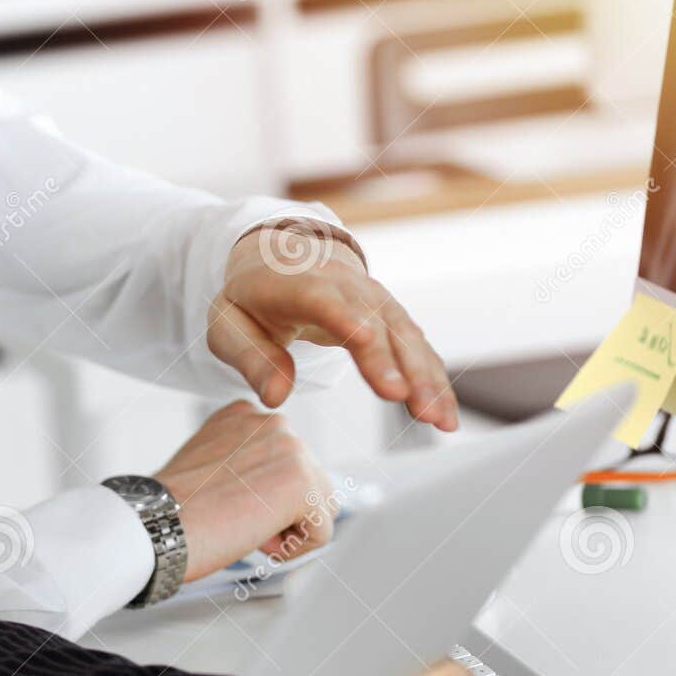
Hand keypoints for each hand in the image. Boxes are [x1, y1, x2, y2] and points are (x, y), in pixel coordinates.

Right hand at [155, 400, 335, 582]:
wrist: (153, 525)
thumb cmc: (170, 510)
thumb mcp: (209, 467)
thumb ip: (246, 465)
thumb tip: (274, 491)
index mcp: (247, 416)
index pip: (286, 465)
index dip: (261, 499)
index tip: (225, 503)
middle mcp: (272, 422)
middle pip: (310, 484)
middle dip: (279, 514)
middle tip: (233, 520)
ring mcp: (291, 448)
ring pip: (321, 508)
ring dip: (287, 530)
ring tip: (242, 528)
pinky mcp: (302, 481)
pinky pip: (322, 533)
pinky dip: (292, 550)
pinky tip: (254, 538)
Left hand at [210, 221, 458, 430]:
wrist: (284, 255)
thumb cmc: (252, 297)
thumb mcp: (229, 326)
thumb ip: (251, 359)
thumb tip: (275, 397)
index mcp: (295, 283)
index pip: (321, 298)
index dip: (343, 316)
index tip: (364, 339)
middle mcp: (344, 285)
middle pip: (374, 321)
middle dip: (393, 360)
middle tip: (407, 400)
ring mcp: (374, 299)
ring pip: (405, 336)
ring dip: (425, 377)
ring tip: (439, 420)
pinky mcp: (392, 317)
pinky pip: (417, 348)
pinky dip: (434, 380)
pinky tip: (446, 415)